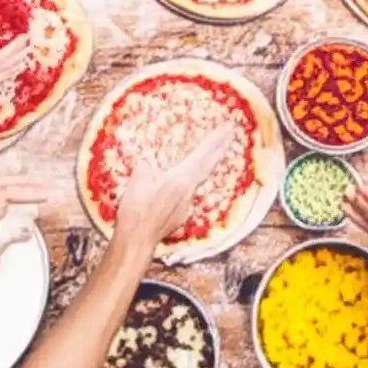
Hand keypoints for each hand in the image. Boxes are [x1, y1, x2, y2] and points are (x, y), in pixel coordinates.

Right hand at [0, 35, 30, 116]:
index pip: (3, 56)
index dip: (15, 46)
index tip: (24, 37)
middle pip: (9, 65)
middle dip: (20, 54)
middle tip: (30, 44)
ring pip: (7, 75)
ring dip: (18, 65)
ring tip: (26, 58)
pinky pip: (1, 84)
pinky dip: (9, 77)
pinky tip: (11, 76)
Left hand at [0, 175, 47, 263]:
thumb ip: (0, 205)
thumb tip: (6, 198)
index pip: (9, 188)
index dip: (29, 191)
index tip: (46, 193)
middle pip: (2, 179)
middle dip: (23, 182)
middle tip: (41, 184)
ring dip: (12, 182)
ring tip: (28, 181)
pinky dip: (0, 187)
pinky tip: (5, 188)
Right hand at [116, 125, 235, 241]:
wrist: (137, 239)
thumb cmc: (136, 209)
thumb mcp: (138, 179)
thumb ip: (147, 167)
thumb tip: (147, 161)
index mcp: (181, 178)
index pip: (203, 154)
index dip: (216, 140)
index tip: (229, 128)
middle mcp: (189, 191)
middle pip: (208, 167)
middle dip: (219, 149)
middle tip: (230, 136)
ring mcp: (186, 205)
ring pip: (198, 181)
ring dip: (204, 167)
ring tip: (209, 156)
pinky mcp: (179, 216)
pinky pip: (186, 196)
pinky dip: (187, 186)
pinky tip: (179, 186)